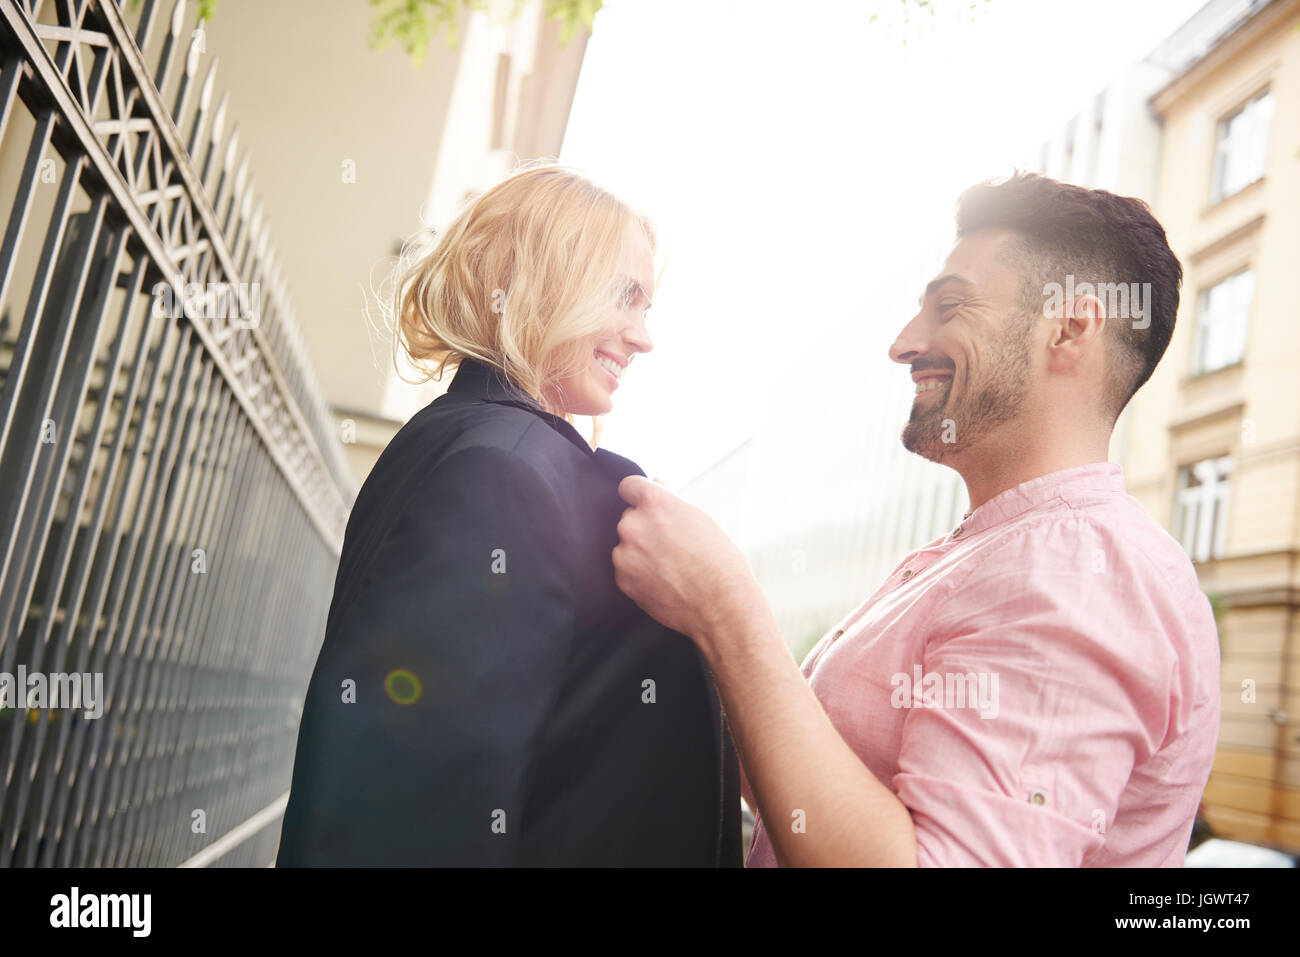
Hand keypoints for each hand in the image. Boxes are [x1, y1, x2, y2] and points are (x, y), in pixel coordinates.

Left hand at [612, 475, 760, 651]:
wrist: (720, 603)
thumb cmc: (718, 560)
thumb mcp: (701, 518)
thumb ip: (671, 500)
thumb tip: (656, 483)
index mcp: (654, 503)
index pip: (629, 486)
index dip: (638, 495)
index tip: (645, 505)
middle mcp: (633, 525)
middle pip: (629, 518)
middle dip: (645, 527)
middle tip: (670, 544)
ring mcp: (624, 554)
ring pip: (627, 545)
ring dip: (640, 551)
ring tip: (670, 566)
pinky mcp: (622, 579)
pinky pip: (626, 569)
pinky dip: (639, 573)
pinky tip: (664, 580)